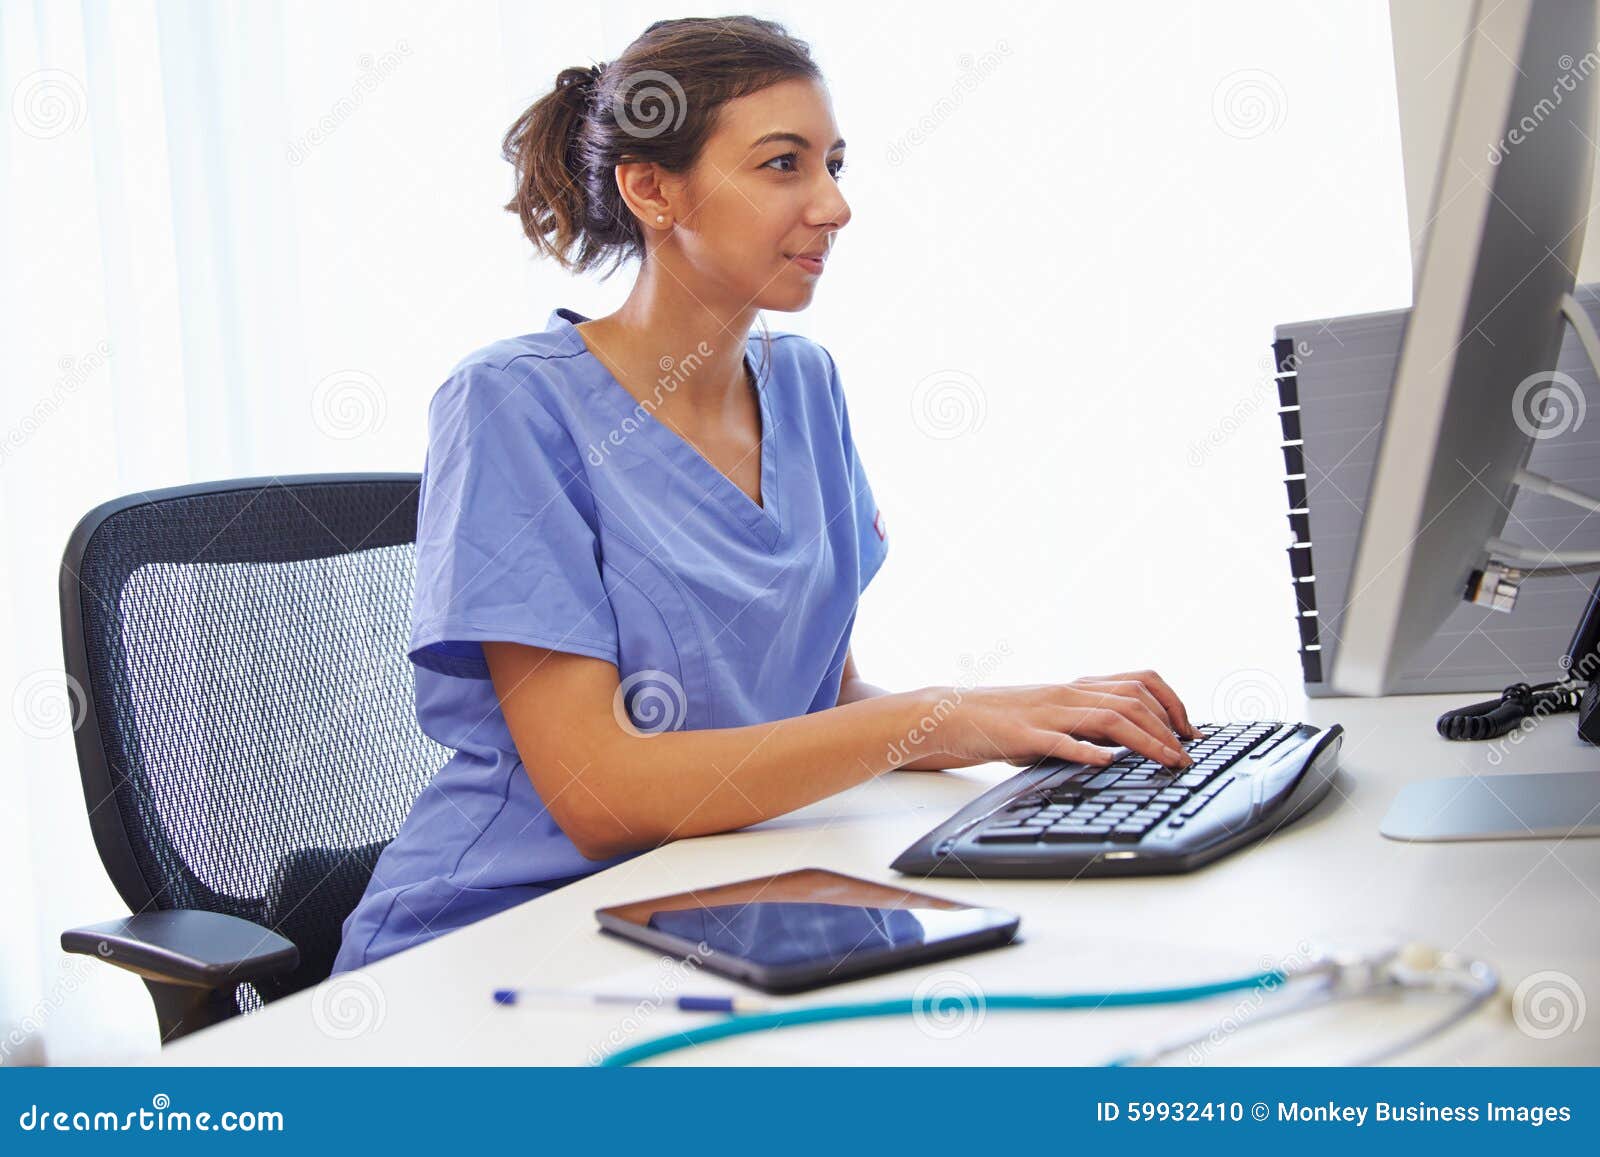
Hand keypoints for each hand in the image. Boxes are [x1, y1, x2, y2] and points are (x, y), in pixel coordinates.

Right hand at [927, 671, 1197, 769]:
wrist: (950, 716)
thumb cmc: (1003, 721)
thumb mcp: (1052, 716)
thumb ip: (1086, 724)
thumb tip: (1128, 744)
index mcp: (1076, 688)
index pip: (1139, 681)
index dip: (1172, 703)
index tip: (1190, 732)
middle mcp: (1067, 694)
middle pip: (1132, 699)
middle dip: (1169, 727)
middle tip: (1187, 755)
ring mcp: (1046, 713)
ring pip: (1107, 717)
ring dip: (1146, 741)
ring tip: (1168, 761)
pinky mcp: (1023, 735)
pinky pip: (1059, 740)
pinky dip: (1086, 750)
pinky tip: (1106, 761)